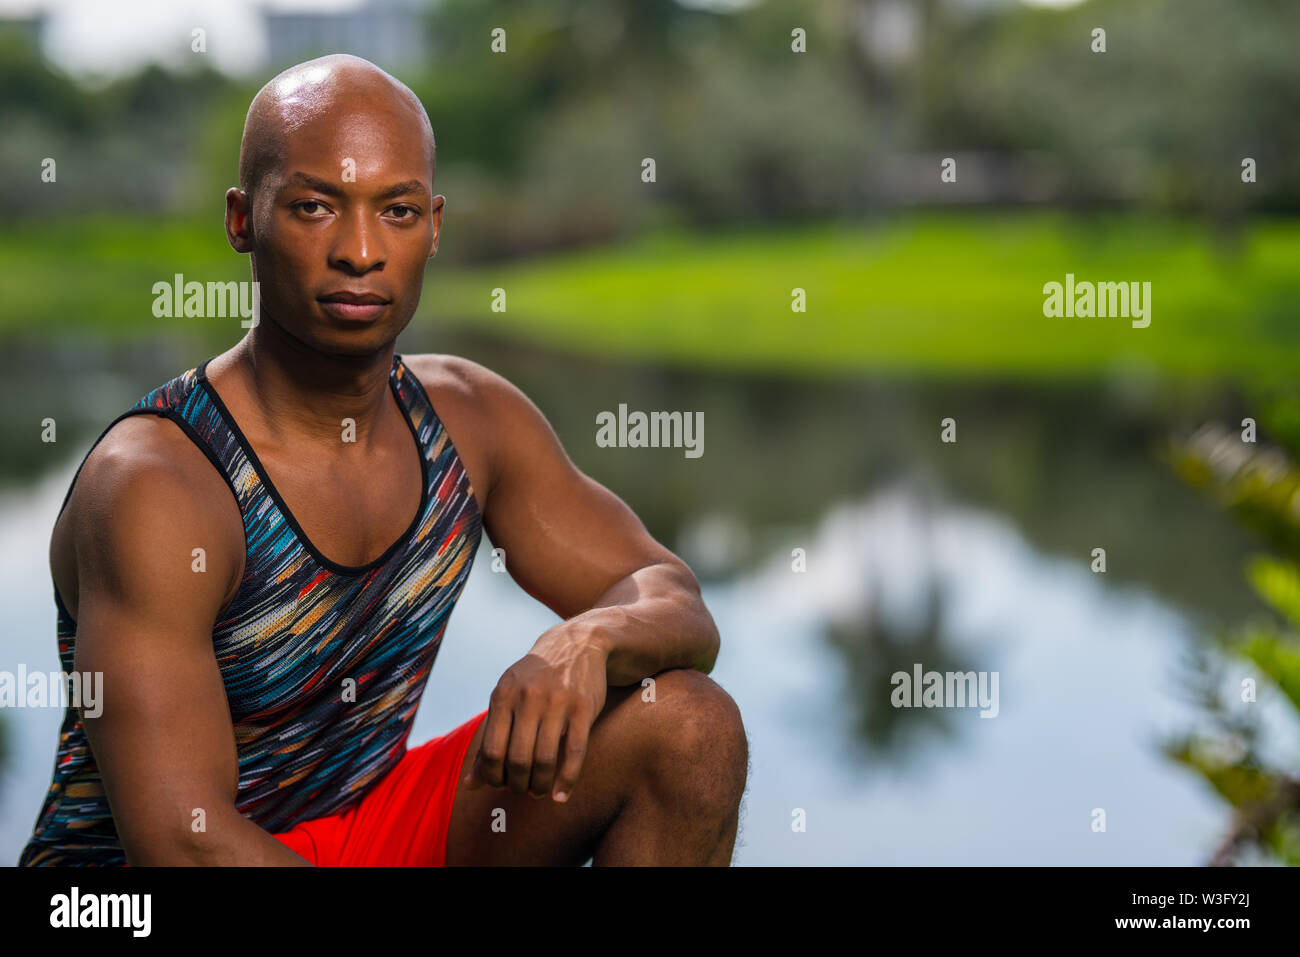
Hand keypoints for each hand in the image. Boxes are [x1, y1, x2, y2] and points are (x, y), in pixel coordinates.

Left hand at [463, 623, 608, 801]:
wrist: (576, 644)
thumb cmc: (534, 679)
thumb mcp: (507, 699)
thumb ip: (490, 740)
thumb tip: (469, 785)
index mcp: (503, 694)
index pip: (492, 750)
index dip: (493, 776)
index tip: (500, 784)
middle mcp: (528, 697)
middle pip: (518, 758)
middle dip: (518, 783)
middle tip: (521, 790)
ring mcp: (558, 701)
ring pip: (546, 759)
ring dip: (541, 785)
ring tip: (540, 791)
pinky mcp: (583, 707)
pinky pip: (574, 752)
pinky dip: (567, 780)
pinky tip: (561, 796)